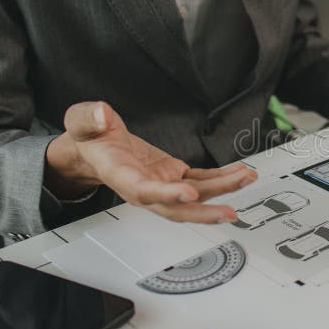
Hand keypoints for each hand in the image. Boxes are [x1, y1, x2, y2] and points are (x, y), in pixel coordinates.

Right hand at [45, 102, 255, 223]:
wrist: (97, 149)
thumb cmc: (92, 139)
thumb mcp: (82, 122)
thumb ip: (89, 118)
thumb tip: (101, 115)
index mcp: (121, 176)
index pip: (144, 191)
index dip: (166, 195)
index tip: (188, 193)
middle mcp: (145, 187)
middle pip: (176, 208)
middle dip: (204, 212)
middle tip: (229, 213)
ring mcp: (163, 184)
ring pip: (196, 194)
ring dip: (223, 189)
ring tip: (247, 177)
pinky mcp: (174, 176)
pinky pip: (202, 180)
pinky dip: (222, 178)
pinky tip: (240, 172)